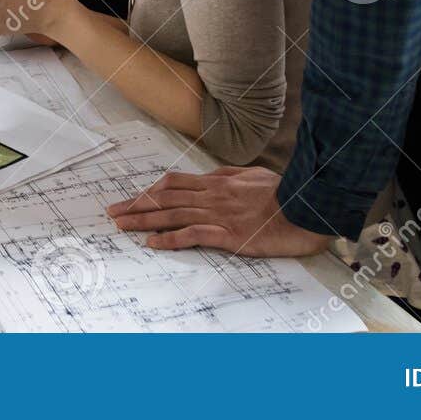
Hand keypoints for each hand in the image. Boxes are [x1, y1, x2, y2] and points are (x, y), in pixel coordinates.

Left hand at [107, 166, 331, 255]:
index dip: (149, 190)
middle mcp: (212, 195)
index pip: (173, 183)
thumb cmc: (285, 193)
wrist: (307, 205)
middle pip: (165, 198)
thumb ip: (230, 176)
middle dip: (136, 205)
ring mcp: (219, 214)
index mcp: (218, 181)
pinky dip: (170, 239)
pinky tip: (152, 243)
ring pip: (172, 214)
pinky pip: (192, 235)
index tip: (132, 198)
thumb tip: (212, 177)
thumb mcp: (253, 176)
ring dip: (143, 220)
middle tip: (113, 213)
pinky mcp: (229, 234)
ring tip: (122, 226)